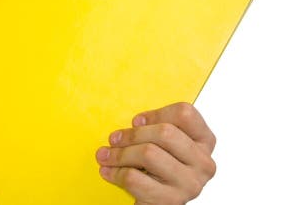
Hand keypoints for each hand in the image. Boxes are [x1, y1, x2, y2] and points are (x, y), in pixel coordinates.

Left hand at [95, 102, 215, 204]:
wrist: (158, 202)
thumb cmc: (160, 169)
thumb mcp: (166, 145)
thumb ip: (157, 129)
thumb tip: (136, 123)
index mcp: (204, 141)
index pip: (185, 114)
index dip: (156, 114)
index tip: (137, 121)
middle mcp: (203, 163)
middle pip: (164, 133)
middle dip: (132, 134)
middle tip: (114, 139)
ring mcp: (190, 183)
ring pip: (148, 153)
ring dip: (120, 154)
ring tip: (106, 156)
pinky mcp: (171, 201)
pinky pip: (135, 178)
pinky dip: (116, 172)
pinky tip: (109, 172)